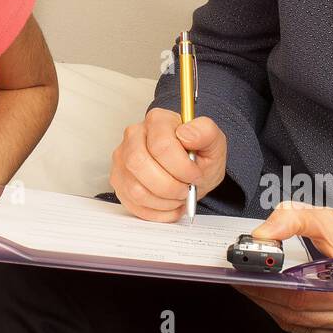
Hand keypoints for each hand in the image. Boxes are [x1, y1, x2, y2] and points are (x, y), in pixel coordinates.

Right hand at [110, 107, 226, 221]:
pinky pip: (133, 204)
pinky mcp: (119, 180)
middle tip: (186, 190)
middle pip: (140, 165)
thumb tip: (186, 133)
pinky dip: (156, 211)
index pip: (162, 146)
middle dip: (170, 186)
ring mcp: (122, 158)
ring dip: (164, 201)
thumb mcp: (213, 143)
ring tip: (177, 197)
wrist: (190, 171)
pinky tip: (168, 204)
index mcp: (157, 120)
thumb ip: (206, 132)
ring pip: (136, 189)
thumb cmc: (198, 156)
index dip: (182, 168)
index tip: (196, 175)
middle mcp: (134, 135)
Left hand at [231, 201, 332, 332]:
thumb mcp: (329, 219)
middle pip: (296, 311)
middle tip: (239, 277)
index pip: (301, 292)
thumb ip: (292, 220)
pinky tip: (273, 297)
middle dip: (262, 293)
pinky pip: (307, 329)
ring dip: (269, 304)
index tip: (244, 272)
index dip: (268, 284)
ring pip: (298, 323)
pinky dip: (286, 313)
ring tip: (251, 284)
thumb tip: (261, 234)